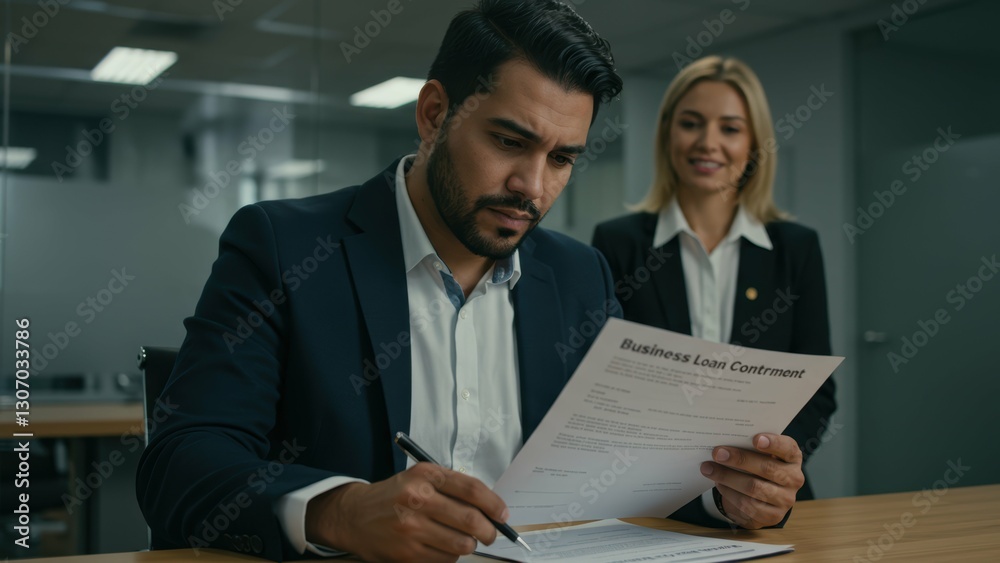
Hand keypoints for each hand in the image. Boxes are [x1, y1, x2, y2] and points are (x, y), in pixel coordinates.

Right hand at [306, 462, 508, 561]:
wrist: (354, 516)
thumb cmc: (393, 496)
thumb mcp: (419, 477)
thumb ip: (452, 487)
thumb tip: (490, 507)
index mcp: (425, 476)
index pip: (471, 489)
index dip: (494, 504)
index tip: (503, 514)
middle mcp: (417, 499)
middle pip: (470, 520)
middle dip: (489, 531)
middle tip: (491, 534)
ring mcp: (411, 528)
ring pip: (461, 544)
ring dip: (469, 545)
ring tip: (462, 540)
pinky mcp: (407, 554)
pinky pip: (445, 560)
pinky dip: (450, 556)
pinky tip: (441, 547)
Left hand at [700, 433, 803, 528]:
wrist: (763, 496)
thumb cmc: (759, 466)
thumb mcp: (760, 454)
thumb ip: (749, 446)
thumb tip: (725, 443)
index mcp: (792, 458)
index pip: (788, 448)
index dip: (774, 443)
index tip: (755, 439)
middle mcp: (793, 478)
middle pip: (767, 468)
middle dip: (739, 459)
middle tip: (717, 453)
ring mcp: (785, 499)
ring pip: (755, 488)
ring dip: (728, 477)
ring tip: (709, 469)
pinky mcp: (773, 516)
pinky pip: (748, 505)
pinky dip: (730, 493)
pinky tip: (719, 484)